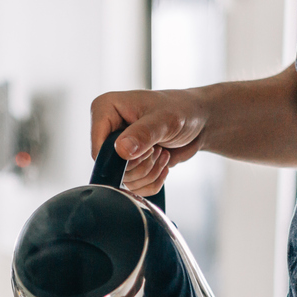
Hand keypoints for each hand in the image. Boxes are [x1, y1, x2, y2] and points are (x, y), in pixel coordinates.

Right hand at [90, 88, 208, 195]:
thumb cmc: (181, 110)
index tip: (146, 148)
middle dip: (141, 164)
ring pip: (123, 180)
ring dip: (149, 172)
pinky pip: (134, 187)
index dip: (121, 158)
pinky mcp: (128, 164)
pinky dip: (153, 181)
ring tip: (162, 152)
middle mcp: (106, 129)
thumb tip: (121, 151)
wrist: (198, 120)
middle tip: (158, 148)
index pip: (98, 148)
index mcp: (105, 109)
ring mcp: (116, 148)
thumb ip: (142, 134)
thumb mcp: (164, 119)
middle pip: (111, 168)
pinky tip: (163, 163)